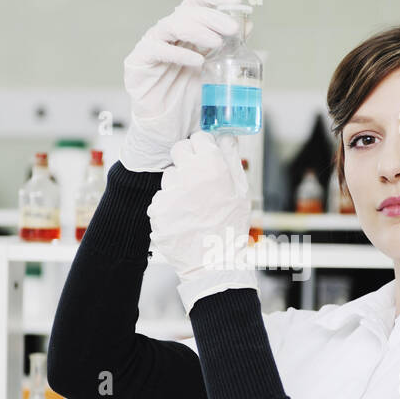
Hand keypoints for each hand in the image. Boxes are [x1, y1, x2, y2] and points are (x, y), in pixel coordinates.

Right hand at [120, 0, 251, 172]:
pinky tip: (197, 62)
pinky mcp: (138, 63)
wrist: (166, 131)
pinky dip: (178, 54)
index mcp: (186, 31)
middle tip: (232, 29)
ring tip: (216, 43)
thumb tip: (247, 25)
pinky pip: (156, 50)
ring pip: (171, 24)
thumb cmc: (189, 101)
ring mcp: (152, 46)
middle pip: (187, 11)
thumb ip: (229, 50)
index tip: (236, 2)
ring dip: (197, 29)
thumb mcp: (215, 73)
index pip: (197, 0)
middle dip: (212, 16)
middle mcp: (168, 34)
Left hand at [147, 131, 258, 314]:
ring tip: (192, 206)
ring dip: (177, 185)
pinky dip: (168, 206)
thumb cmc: (231, 226)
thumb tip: (226, 136)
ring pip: (168, 176)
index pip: (198, 138)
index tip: (205, 159)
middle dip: (186, 160)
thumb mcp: (241, 191)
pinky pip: (160, 198)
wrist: (214, 263)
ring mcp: (170, 192)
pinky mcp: (157, 209)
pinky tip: (182, 218)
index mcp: (212, 166)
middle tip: (196, 179)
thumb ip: (232, 159)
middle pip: (178, 150)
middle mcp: (188, 174)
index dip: (203, 148)